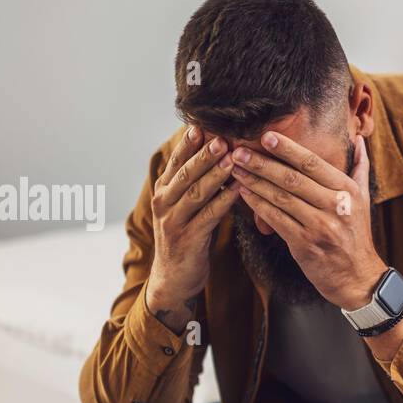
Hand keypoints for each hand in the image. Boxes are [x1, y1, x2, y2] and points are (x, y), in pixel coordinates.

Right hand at [146, 127, 239, 330]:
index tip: (200, 124)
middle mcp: (164, 203)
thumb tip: (215, 155)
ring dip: (215, 175)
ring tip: (233, 159)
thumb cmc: (186, 237)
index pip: (175, 162)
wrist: (173, 278)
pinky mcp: (188, 239)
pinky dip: (223, 202)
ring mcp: (173, 222)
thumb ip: (195, 184)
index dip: (187, 144)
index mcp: (163, 192)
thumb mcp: (185, 208)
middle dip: (203, 155)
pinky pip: (208, 216)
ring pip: (195, 193)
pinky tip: (238, 191)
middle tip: (221, 137)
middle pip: (184, 174)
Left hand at [231, 131, 384, 310]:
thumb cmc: (356, 236)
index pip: (313, 163)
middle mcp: (335, 206)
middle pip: (293, 178)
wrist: (358, 277)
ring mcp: (320, 226)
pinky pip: (276, 220)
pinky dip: (258, 205)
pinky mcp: (304, 244)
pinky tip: (244, 194)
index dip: (288, 149)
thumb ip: (360, 168)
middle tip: (239, 151)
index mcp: (347, 190)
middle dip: (263, 163)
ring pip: (281, 198)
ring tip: (236, 169)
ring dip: (255, 182)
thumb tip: (359, 140)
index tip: (266, 137)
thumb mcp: (363, 200)